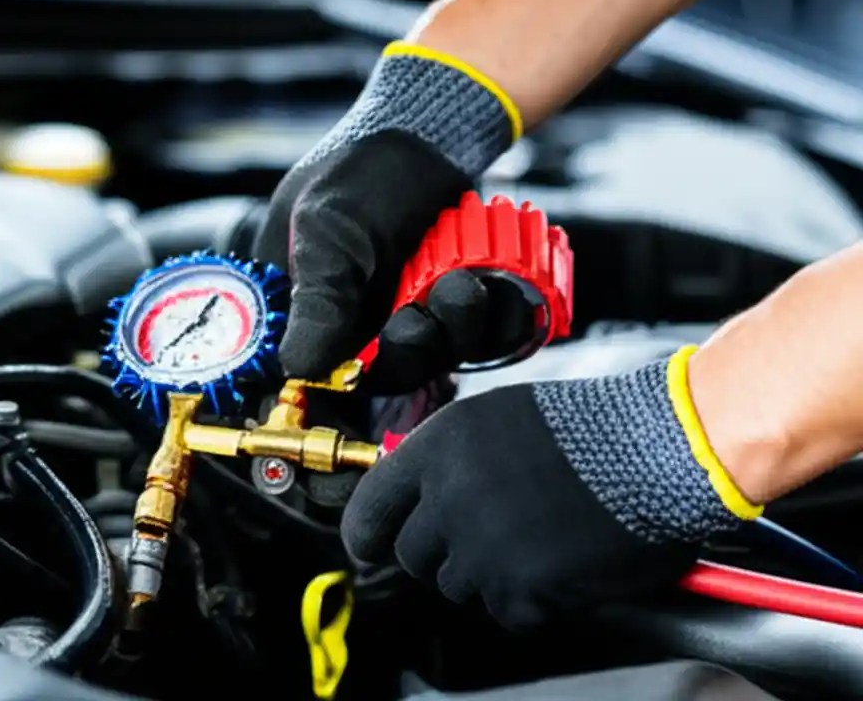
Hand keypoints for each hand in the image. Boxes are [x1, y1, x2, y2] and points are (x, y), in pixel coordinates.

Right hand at [250, 41, 520, 387]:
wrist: (431, 130)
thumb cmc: (363, 171)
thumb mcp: (328, 230)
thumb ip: (318, 301)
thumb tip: (298, 370)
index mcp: (305, 312)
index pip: (304, 384)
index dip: (327, 402)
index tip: (356, 386)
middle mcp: (358, 326)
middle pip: (385, 382)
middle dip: (412, 349)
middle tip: (418, 310)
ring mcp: (414, 320)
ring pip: (442, 362)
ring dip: (459, 327)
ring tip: (461, 277)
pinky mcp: (462, 314)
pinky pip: (490, 341)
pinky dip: (499, 316)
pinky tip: (496, 279)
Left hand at [342, 346, 762, 629]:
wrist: (663, 449)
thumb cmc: (594, 429)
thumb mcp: (498, 420)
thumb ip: (449, 461)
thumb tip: (418, 501)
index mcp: (438, 448)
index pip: (370, 508)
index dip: (368, 535)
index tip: (370, 548)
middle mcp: (448, 497)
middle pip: (413, 556)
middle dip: (444, 555)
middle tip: (493, 539)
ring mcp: (481, 546)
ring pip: (459, 587)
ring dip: (492, 576)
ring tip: (541, 539)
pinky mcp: (519, 589)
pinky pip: (506, 612)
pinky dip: (534, 600)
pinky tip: (564, 562)